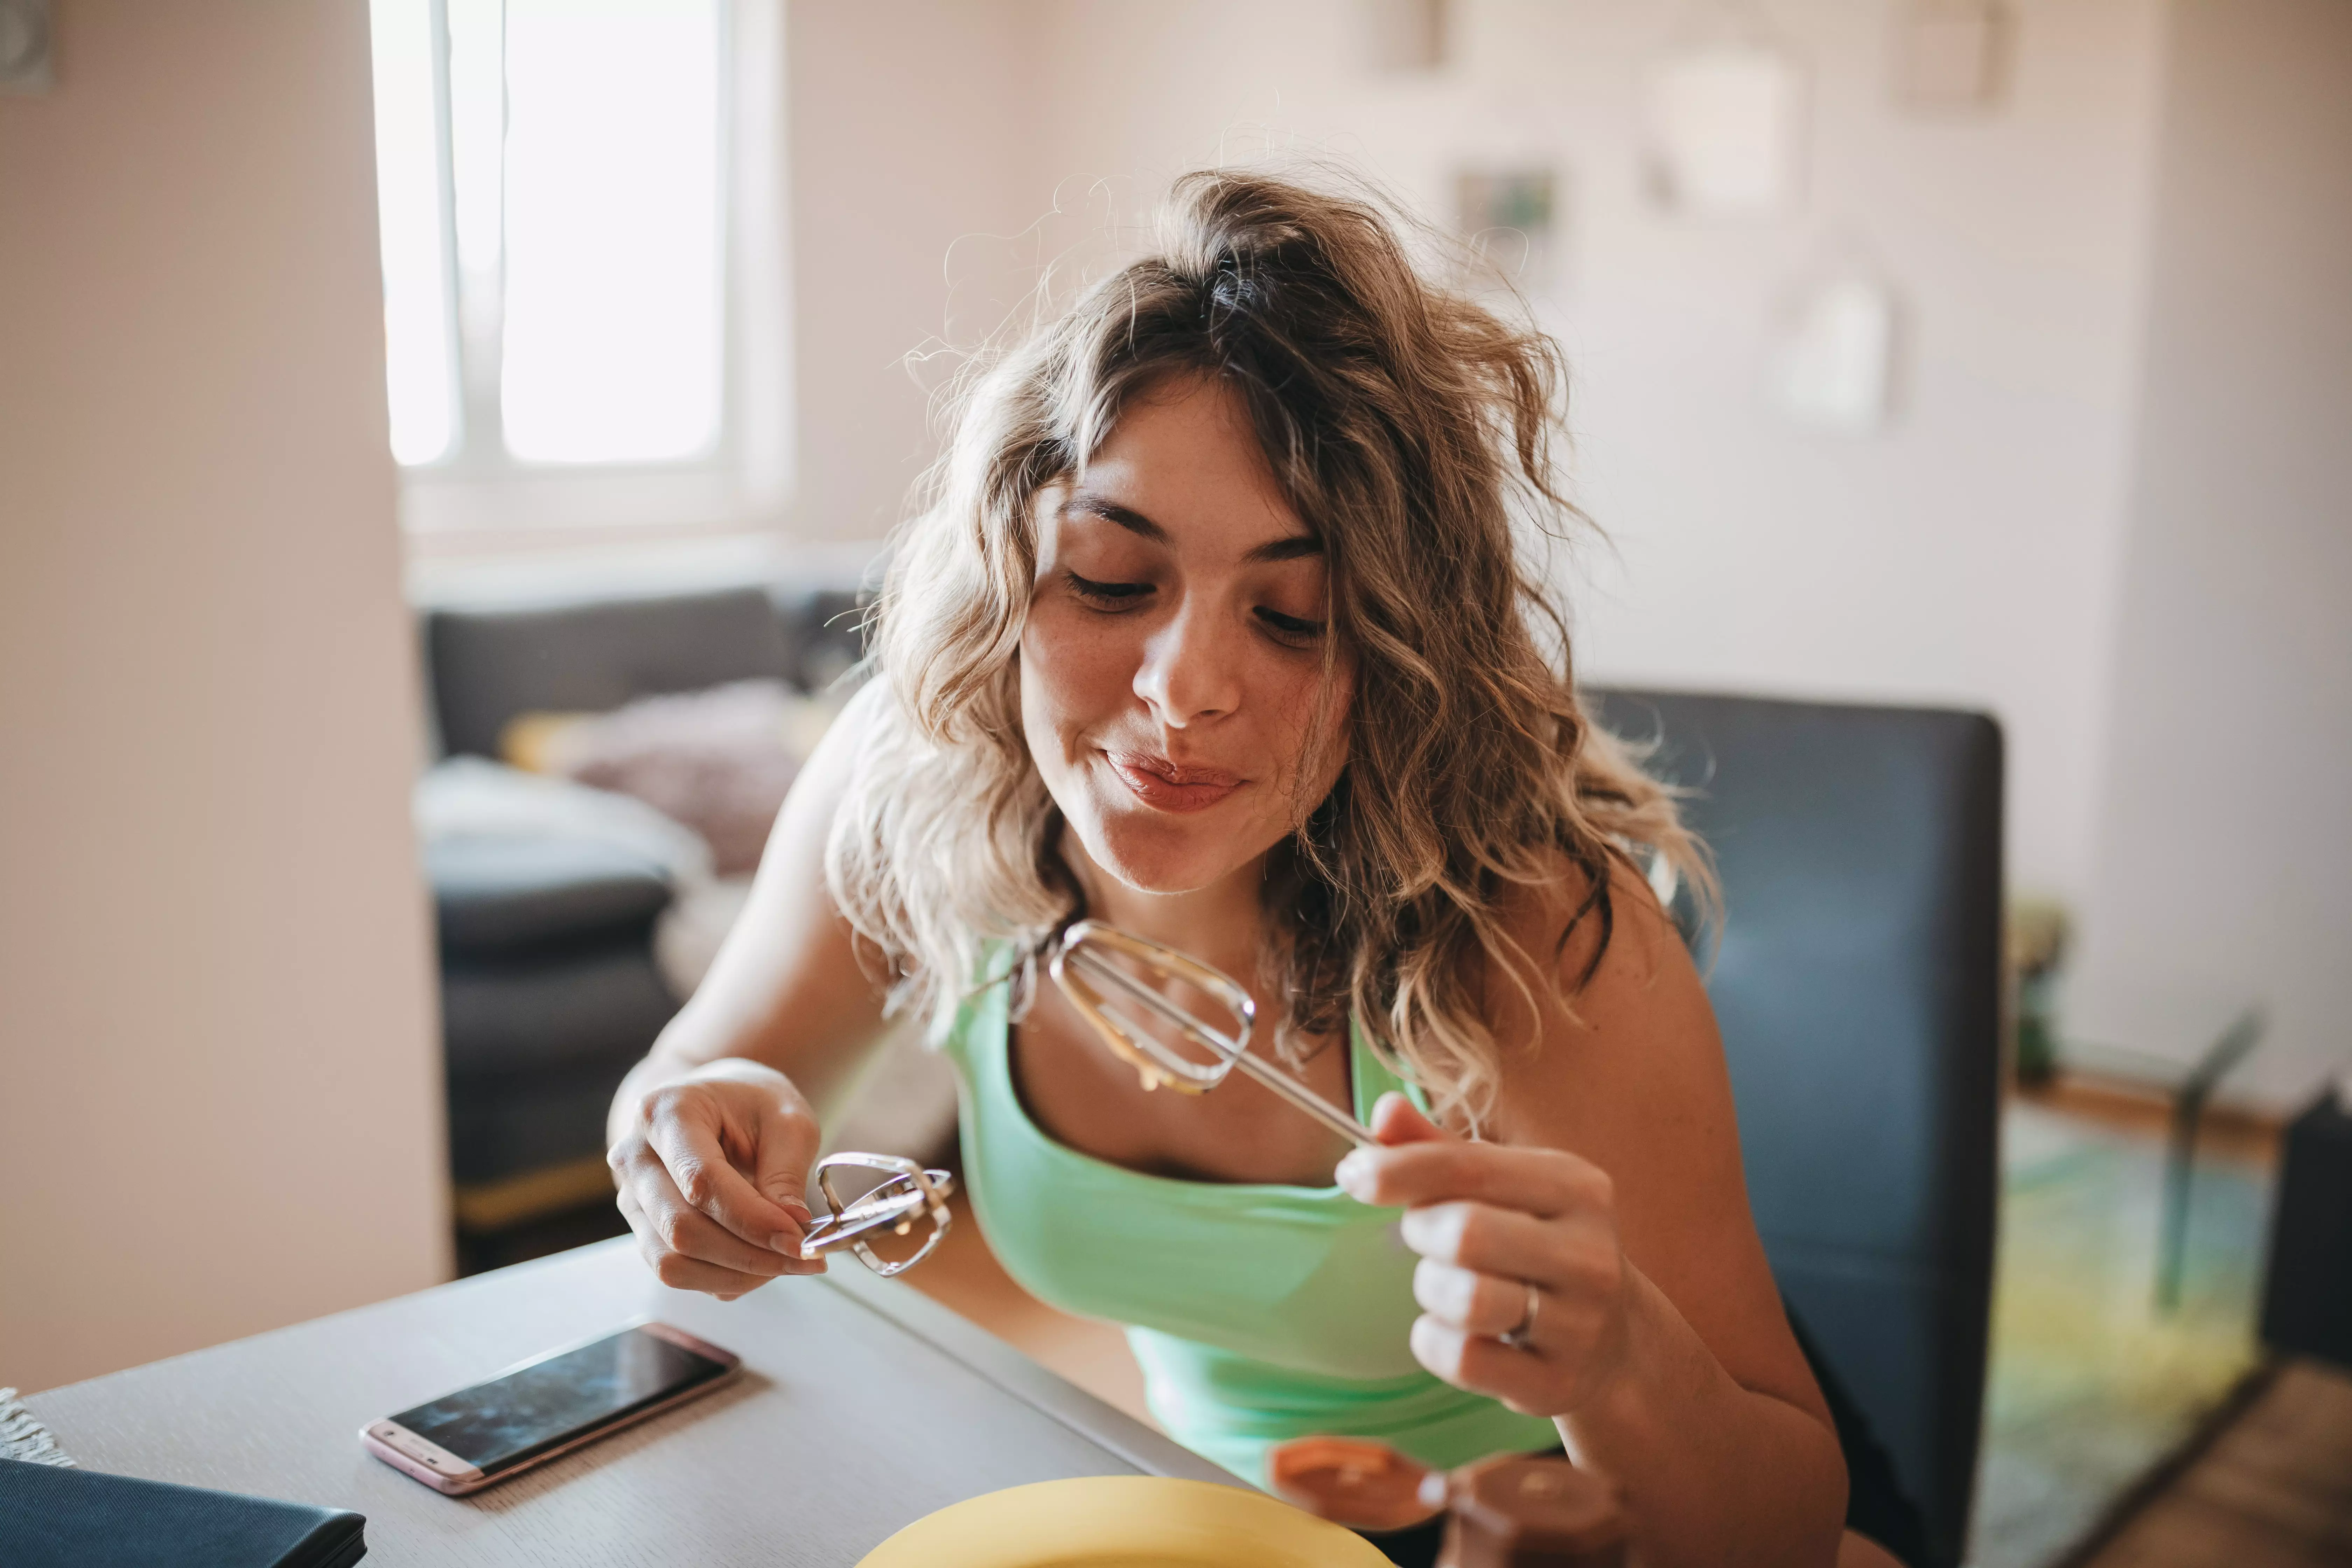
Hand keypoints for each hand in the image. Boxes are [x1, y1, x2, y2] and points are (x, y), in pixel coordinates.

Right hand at [607, 1058, 825, 1299]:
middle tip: (804, 1258)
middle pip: (682, 1229)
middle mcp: (635, 1157)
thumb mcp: (786, 1119)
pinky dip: (722, 1279)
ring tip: (786, 1262)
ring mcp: (631, 1197)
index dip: (752, 1220)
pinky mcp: (641, 1228)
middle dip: (749, 1255)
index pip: (701, 1182)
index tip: (800, 1240)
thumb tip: (792, 1230)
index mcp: (665, 1113)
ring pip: (673, 1261)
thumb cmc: (752, 1104)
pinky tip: (760, 1264)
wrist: (717, 1104)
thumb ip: (786, 1173)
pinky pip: (676, 1271)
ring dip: (736, 1274)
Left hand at [1335, 1093, 1631, 1419]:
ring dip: (1430, 1290)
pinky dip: (1434, 1342)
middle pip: (1464, 1233)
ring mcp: (1580, 1325)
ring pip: (1464, 1300)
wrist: (1614, 1341)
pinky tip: (1455, 1332)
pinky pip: (1462, 1359)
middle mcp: (1588, 1253)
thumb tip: (1384, 1110)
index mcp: (1576, 1187)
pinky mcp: (1558, 1385)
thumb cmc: (1537, 1246)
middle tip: (1425, 1238)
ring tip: (1447, 1285)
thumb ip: (1442, 1150)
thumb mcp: (1506, 1189)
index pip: (1469, 1166)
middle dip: (1421, 1232)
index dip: (1398, 1168)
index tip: (1351, 1174)